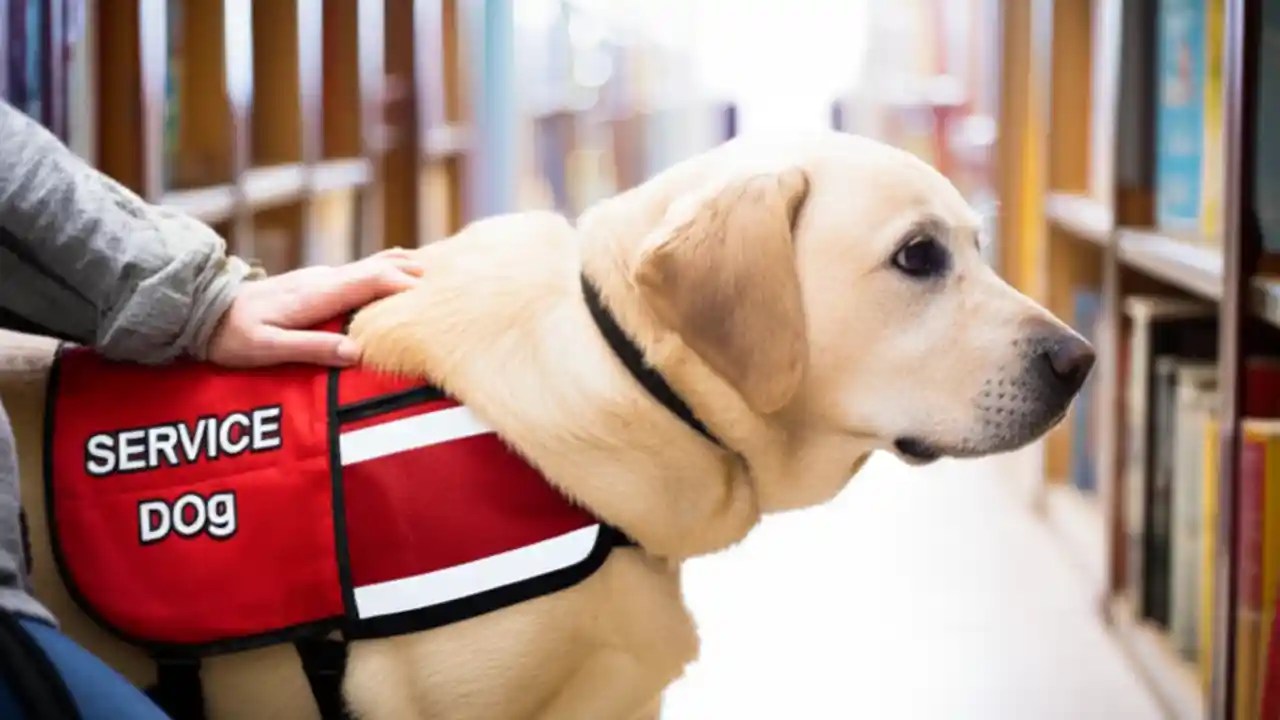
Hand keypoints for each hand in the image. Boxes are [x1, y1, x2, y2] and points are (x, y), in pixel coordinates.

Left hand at [205, 249, 423, 367]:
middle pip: (378, 266)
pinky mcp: (316, 283)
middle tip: (448, 277)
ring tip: (433, 270)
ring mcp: (320, 278)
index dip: (404, 284)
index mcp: (317, 293)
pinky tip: (395, 275)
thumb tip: (356, 352)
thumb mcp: (269, 348)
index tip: (433, 293)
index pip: (371, 280)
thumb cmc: (233, 336)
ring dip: (401, 266)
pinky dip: (385, 270)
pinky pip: (360, 272)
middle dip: (413, 270)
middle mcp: (323, 279)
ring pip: (370, 265)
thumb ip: (312, 347)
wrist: (203, 311)